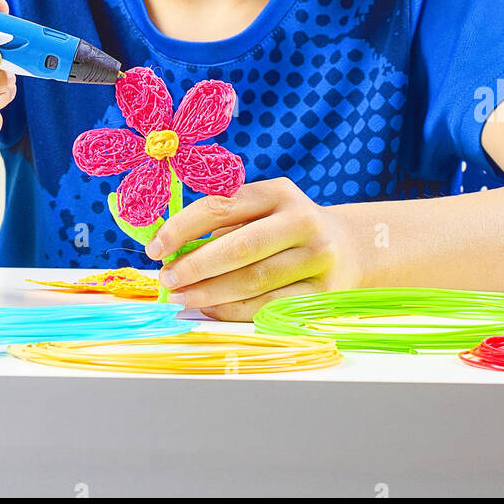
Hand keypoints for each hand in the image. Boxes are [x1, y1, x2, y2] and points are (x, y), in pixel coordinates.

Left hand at [145, 178, 361, 320]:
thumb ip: (223, 225)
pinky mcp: (323, 292)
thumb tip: (170, 250)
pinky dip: (235, 310)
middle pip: (240, 247)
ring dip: (210, 293)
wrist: (348, 248)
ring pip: (254, 280)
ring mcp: (316, 257)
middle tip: (168, 279)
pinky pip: (270, 306)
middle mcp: (302, 221)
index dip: (183, 227)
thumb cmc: (286, 230)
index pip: (222, 205)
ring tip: (183, 297)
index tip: (155, 247)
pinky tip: (212, 309)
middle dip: (196, 266)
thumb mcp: (263, 212)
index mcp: (279, 192)